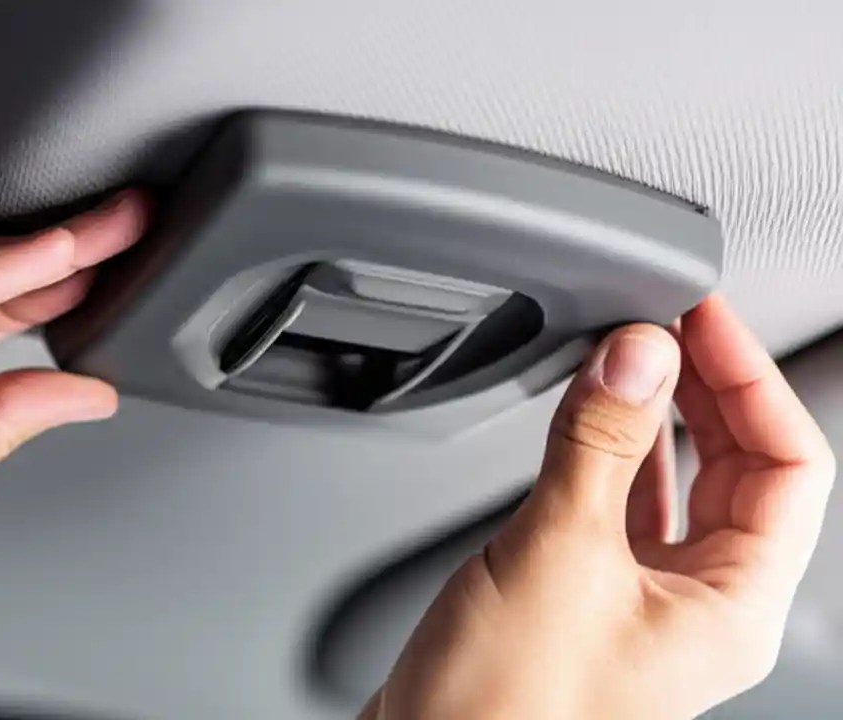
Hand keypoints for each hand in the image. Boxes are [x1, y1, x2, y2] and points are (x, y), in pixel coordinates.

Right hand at [363, 297, 835, 719]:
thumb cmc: (501, 709)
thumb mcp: (559, 553)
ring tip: (628, 354)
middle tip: (665, 323)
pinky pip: (618, 507)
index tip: (704, 318)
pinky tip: (585, 420)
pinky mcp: (583, 595)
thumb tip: (639, 353)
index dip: (751, 381)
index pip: (789, 468)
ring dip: (654, 417)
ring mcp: (641, 601)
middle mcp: (697, 606)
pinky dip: (606, 453)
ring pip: (675, 486)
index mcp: (731, 608)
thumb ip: (600, 444)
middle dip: (705, 389)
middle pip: (739, 471)